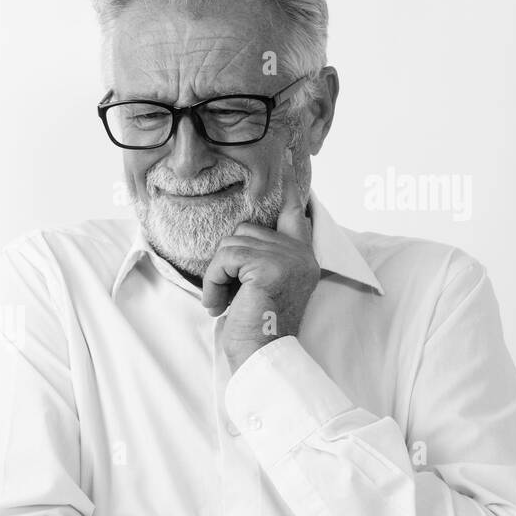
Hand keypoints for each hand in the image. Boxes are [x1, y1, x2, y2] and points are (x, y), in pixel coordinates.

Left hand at [202, 147, 320, 371]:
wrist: (262, 360)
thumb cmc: (255, 328)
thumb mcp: (260, 286)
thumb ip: (261, 256)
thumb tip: (243, 230)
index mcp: (302, 257)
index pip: (296, 212)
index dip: (289, 186)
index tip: (286, 155)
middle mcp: (301, 254)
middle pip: (246, 229)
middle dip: (227, 261)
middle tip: (228, 296)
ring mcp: (288, 258)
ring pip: (231, 243)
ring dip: (217, 275)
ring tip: (223, 304)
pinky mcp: (270, 267)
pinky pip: (225, 258)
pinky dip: (213, 282)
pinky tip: (219, 306)